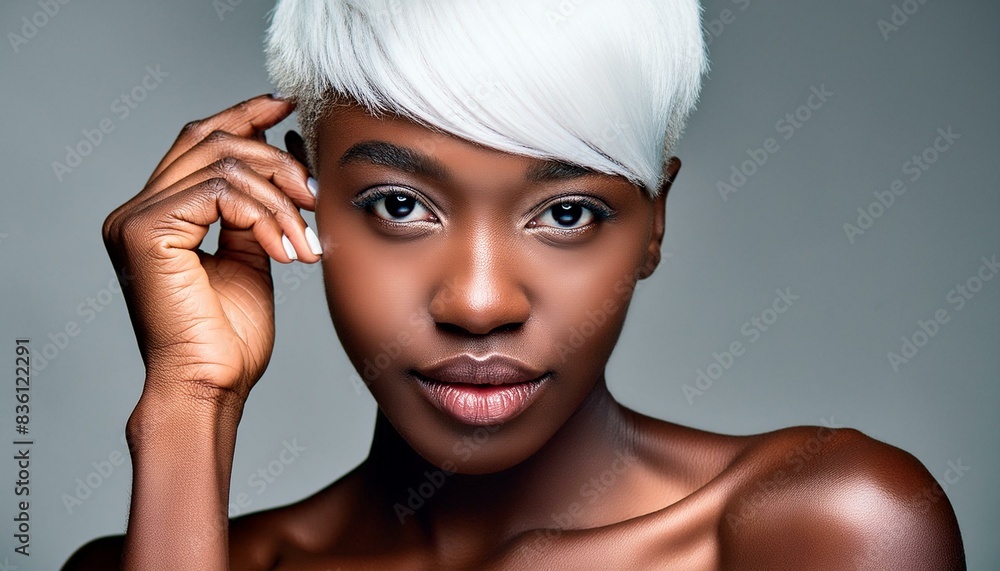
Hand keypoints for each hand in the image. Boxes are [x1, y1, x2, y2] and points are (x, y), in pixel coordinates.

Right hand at [102, 94, 318, 405]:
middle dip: (274, 159)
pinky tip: (286, 252)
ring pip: (222, 165)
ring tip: (307, 241)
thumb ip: (253, 212)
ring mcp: (135, 218)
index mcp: (159, 214)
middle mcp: (137, 210)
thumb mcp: (251, 259)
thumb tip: (280, 162)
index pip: (198, 140)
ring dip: (279, 199)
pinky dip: (264, 216)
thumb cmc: (229, 338)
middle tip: (315, 195)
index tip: (289, 106)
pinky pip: (219, 192)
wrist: (211, 386)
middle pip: (210, 140)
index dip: (243, 114)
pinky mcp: (145, 231)